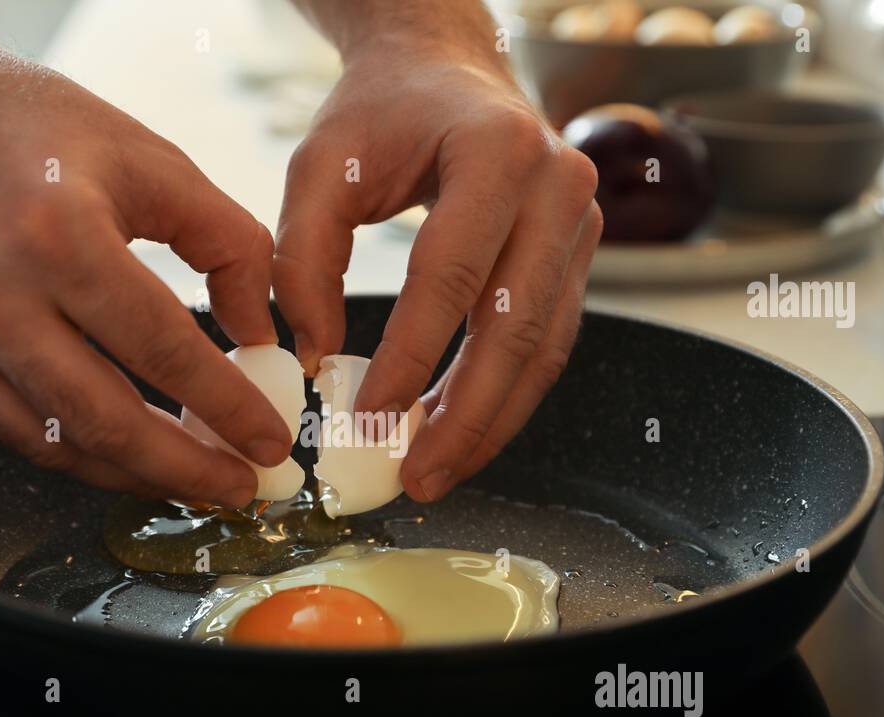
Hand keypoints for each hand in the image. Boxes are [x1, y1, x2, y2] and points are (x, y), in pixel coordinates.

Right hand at [0, 50, 290, 506]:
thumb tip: (259, 334)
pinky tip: (126, 455)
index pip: (162, 347)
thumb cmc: (22, 126)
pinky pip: (17, 427)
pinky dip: (79, 451)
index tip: (269, 441)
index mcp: (57, 232)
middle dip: (184, 468)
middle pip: (106, 419)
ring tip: (193, 478)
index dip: (226, 406)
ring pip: (59, 440)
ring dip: (134, 473)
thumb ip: (226, 242)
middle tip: (239, 487)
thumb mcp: (146, 157)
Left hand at [274, 38, 600, 501]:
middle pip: (516, 328)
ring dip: (491, 422)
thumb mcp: (320, 166)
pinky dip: (506, 396)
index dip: (411, 356)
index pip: (452, 276)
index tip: (367, 416)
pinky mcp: (577, 257)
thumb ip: (302, 257)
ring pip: (543, 350)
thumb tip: (312, 354)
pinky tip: (462, 432)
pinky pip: (547, 343)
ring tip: (437, 471)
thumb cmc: (382, 115)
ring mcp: (581, 224)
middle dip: (464, 417)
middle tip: (417, 476)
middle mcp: (558, 186)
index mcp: (497, 151)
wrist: (446, 72)